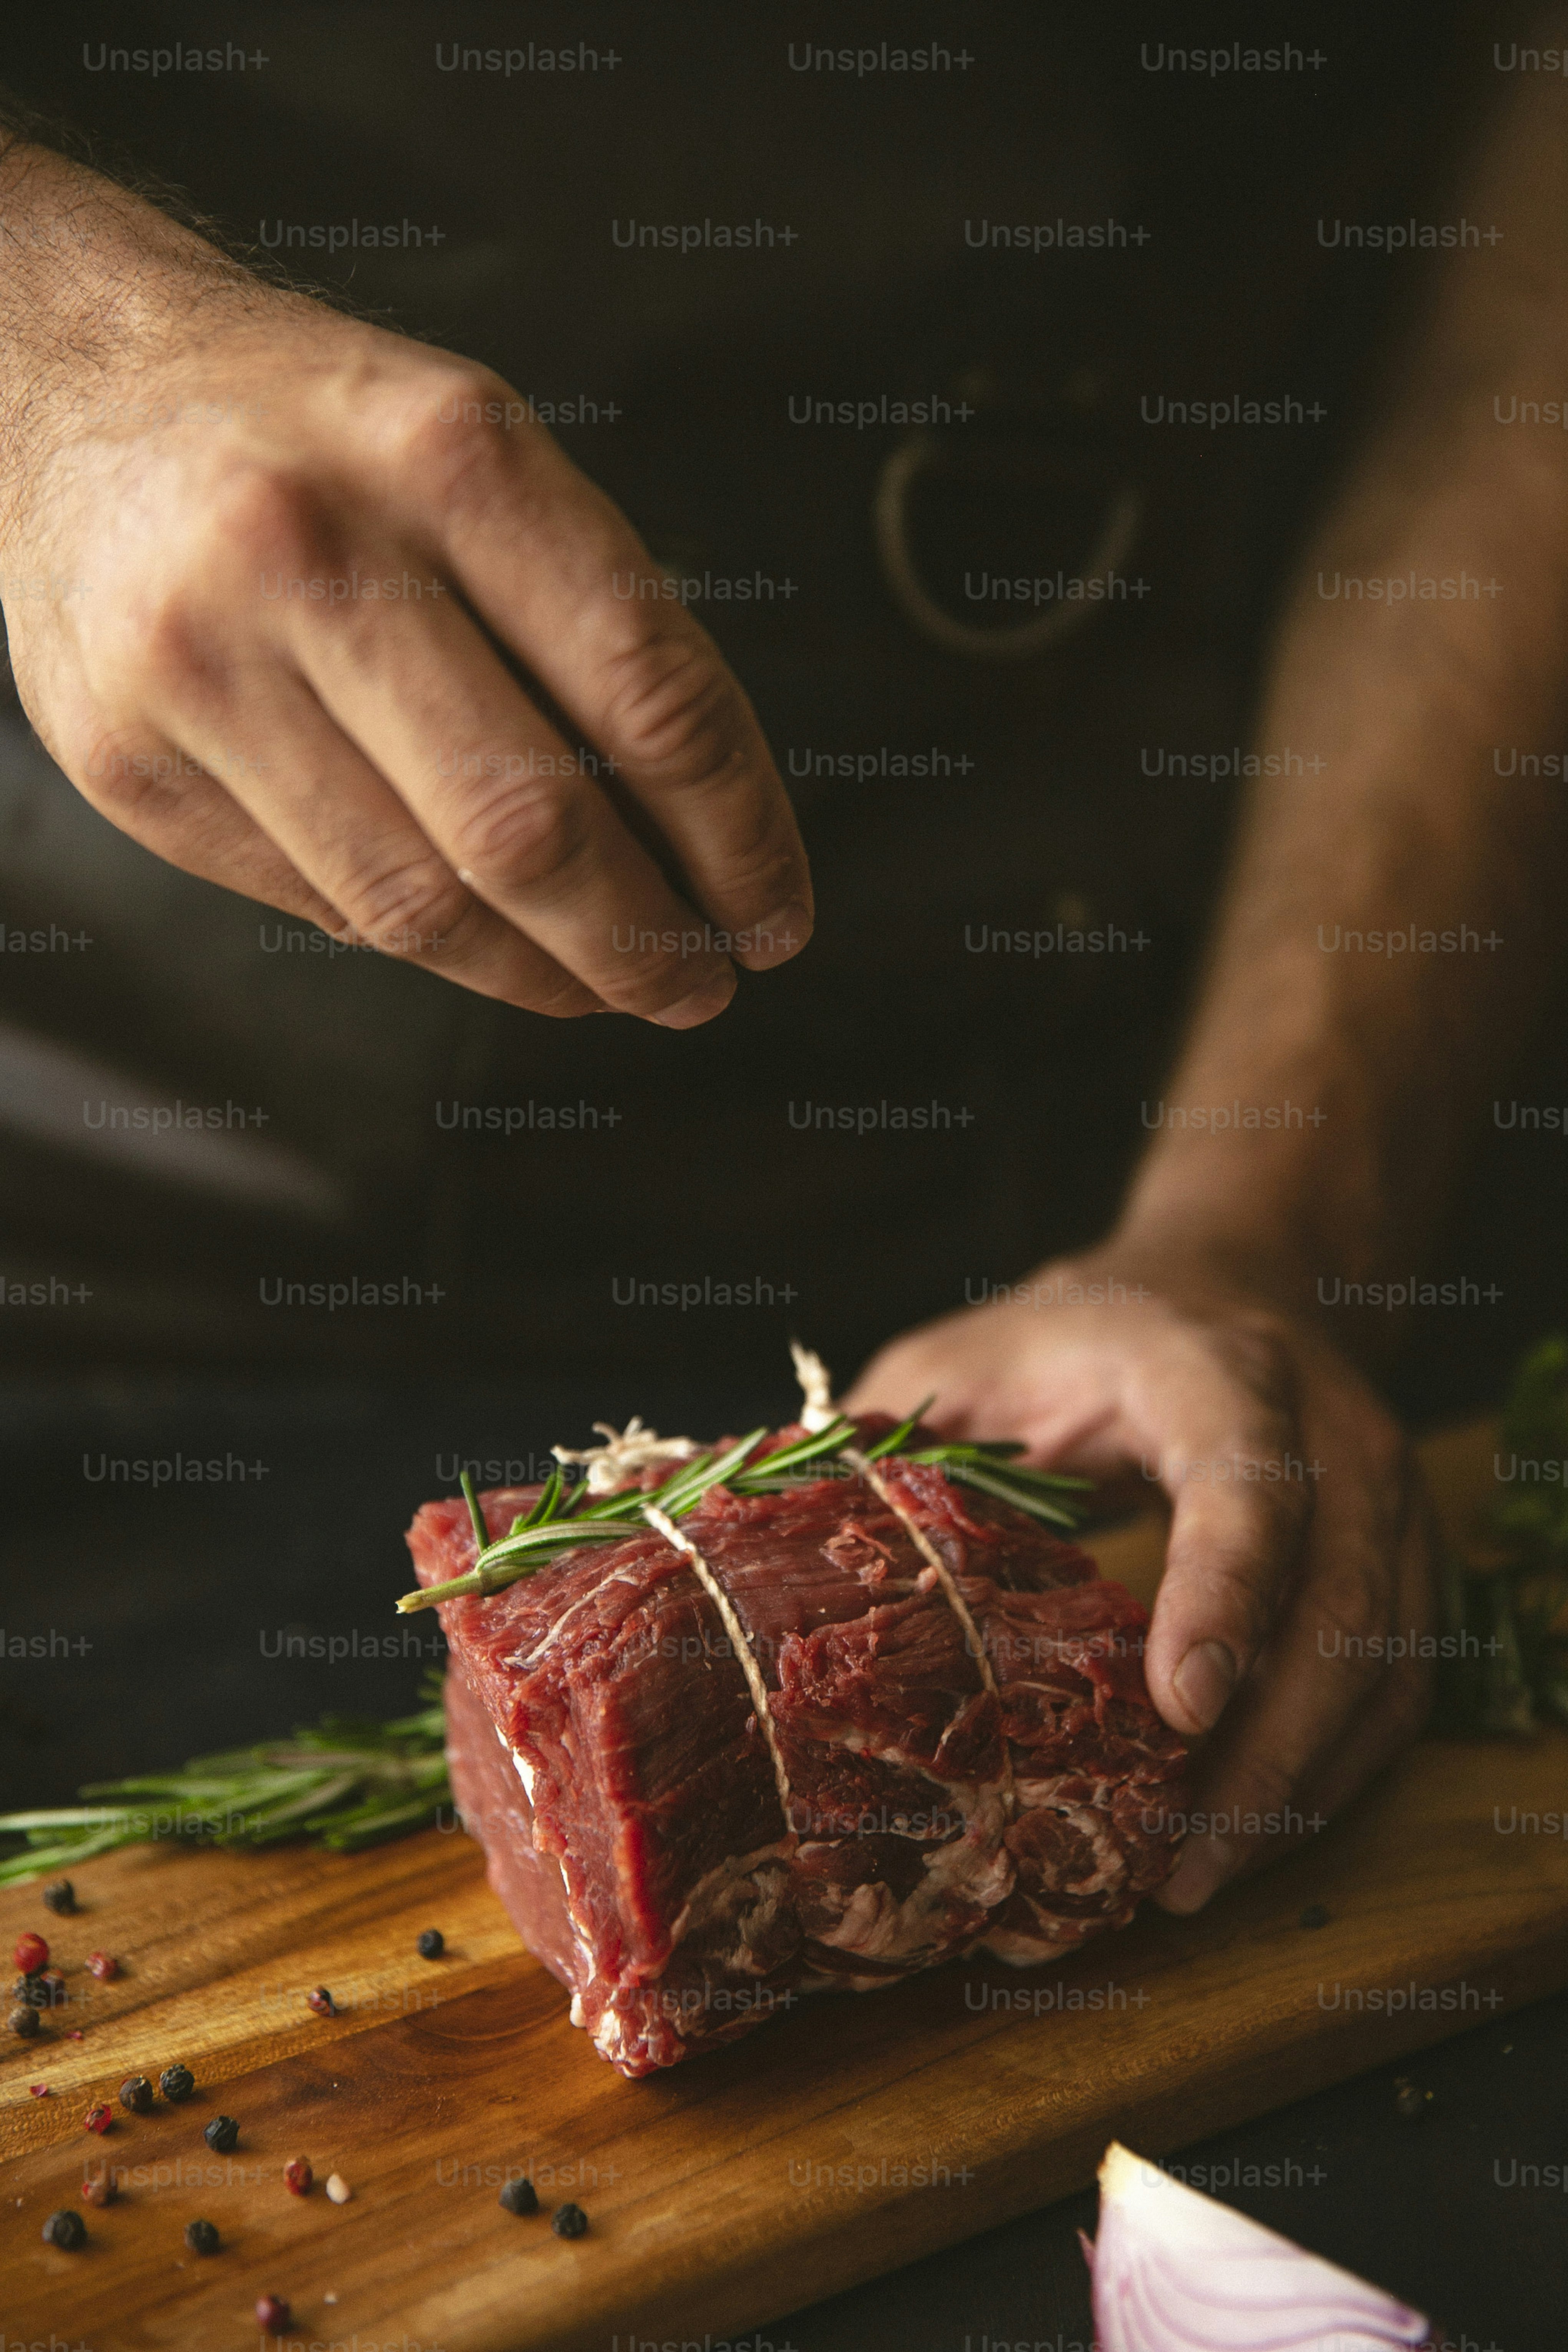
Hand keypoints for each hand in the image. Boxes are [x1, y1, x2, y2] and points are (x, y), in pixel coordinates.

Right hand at [0, 164, 809, 1023]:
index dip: (737, 831)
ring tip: (608, 989)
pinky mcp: (129, 760)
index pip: (647, 691)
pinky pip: (323, 904)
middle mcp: (311, 553)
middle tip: (705, 985)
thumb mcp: (479, 452)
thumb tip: (704, 835)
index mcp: (446, 455)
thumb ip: (593, 620)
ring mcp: (200, 665)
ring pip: (420, 902)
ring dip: (544, 976)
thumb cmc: (319, 433)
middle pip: (530, 824)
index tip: (776, 912)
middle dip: (646, 941)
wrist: (66, 384)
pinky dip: (427, 943)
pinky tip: (480, 941)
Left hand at [845, 1241, 1436, 1910]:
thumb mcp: (966, 1357)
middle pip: (1338, 1601)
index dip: (1222, 1594)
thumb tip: (731, 1520)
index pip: (1247, 1483)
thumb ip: (880, 1436)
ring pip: (1382, 1661)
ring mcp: (1384, 1504)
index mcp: (1214, 1372)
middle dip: (1266, 1747)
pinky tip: (1248, 1837)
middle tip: (1179, 1863)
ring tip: (1199, 1878)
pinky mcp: (1402, 1564)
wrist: (1229, 1288)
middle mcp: (1329, 1433)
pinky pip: (1394, 1687)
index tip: (1177, 1707)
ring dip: (1300, 1783)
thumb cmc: (1078, 1338)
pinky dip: (1330, 1773)